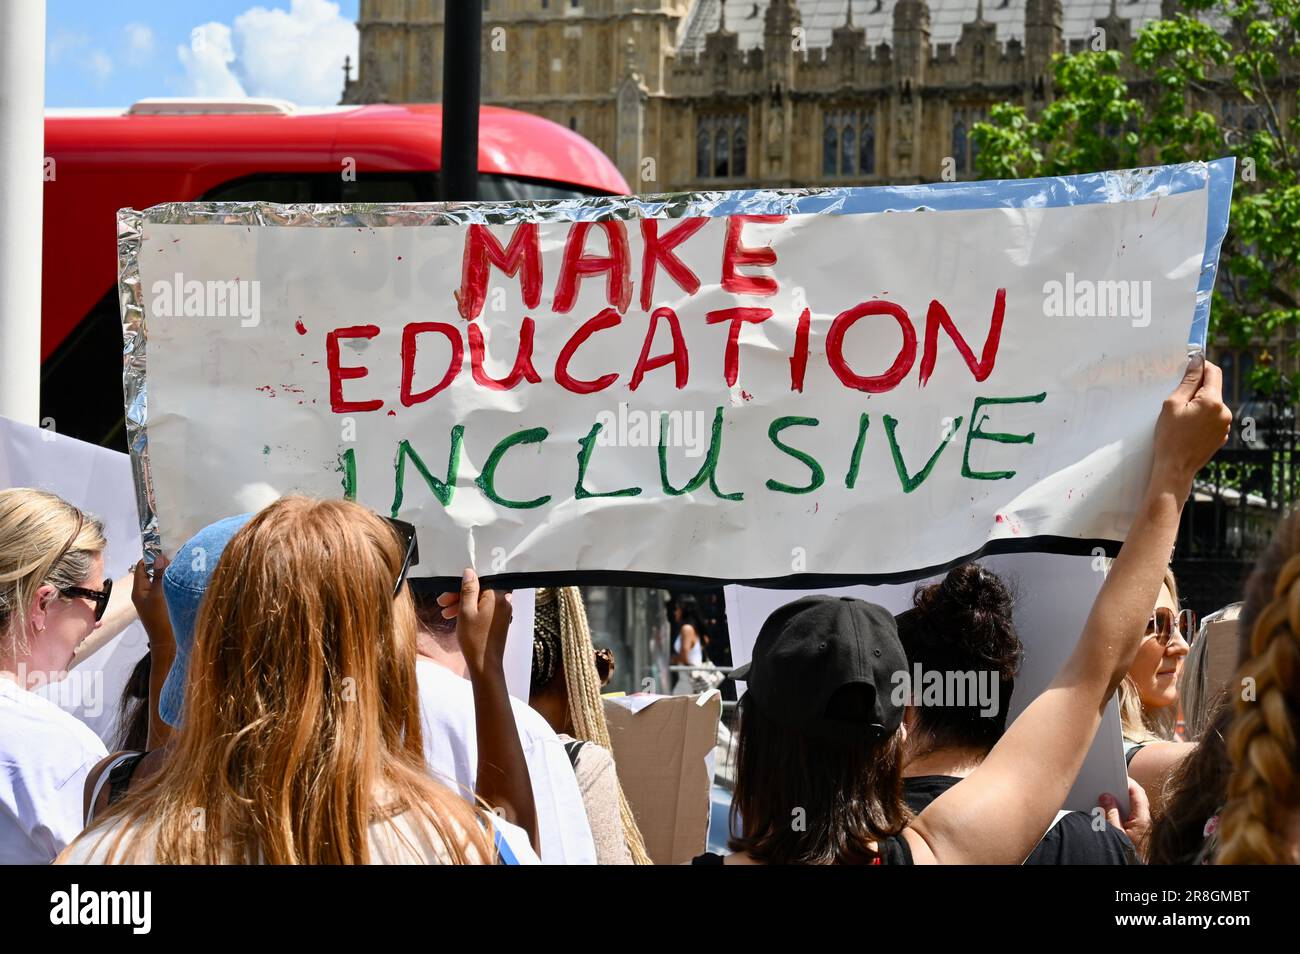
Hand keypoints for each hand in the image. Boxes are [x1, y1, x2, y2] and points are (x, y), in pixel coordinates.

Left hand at [132, 555, 173, 654]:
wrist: (167, 642)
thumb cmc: (160, 618)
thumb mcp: (159, 594)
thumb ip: (159, 575)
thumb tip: (160, 556)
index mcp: (138, 590)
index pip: (141, 567)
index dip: (150, 557)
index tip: (164, 548)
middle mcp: (144, 593)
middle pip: (151, 573)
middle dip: (161, 564)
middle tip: (176, 554)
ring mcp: (154, 599)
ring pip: (160, 580)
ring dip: (169, 573)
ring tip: (181, 565)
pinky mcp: (163, 604)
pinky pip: (166, 588)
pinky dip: (173, 582)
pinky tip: (183, 579)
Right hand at [453, 568, 511, 678]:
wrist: (485, 665)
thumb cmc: (475, 640)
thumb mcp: (466, 611)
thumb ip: (468, 590)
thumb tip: (469, 572)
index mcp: (497, 596)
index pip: (479, 581)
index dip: (461, 586)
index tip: (448, 593)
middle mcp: (504, 601)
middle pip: (479, 591)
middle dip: (460, 596)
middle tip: (443, 603)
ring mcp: (504, 612)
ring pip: (481, 601)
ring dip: (464, 605)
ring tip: (446, 614)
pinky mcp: (501, 621)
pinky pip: (485, 610)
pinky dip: (473, 612)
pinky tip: (459, 618)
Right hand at [1098, 777, 1150, 859]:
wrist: (1134, 869)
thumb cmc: (1129, 857)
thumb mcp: (1115, 833)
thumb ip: (1110, 814)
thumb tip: (1106, 798)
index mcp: (1143, 820)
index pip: (1137, 793)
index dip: (1127, 782)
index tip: (1116, 776)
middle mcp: (1146, 823)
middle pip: (1134, 800)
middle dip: (1120, 792)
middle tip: (1107, 787)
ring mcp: (1143, 829)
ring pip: (1131, 809)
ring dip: (1119, 804)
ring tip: (1104, 802)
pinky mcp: (1139, 835)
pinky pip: (1129, 818)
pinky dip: (1120, 813)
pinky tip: (1109, 815)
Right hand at [1150, 355, 1231, 495]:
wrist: (1175, 469)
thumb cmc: (1169, 437)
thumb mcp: (1173, 404)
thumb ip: (1188, 381)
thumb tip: (1197, 361)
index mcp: (1213, 402)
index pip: (1213, 372)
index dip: (1201, 366)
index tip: (1189, 366)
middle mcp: (1224, 412)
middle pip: (1212, 389)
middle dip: (1197, 389)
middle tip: (1177, 400)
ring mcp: (1225, 425)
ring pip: (1212, 404)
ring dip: (1199, 404)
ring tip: (1181, 418)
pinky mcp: (1222, 435)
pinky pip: (1213, 418)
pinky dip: (1201, 418)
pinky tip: (1188, 428)